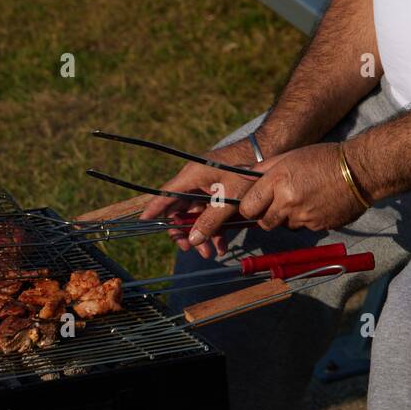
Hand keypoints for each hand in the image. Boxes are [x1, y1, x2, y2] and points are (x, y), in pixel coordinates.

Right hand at [138, 139, 259, 258]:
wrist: (267, 154)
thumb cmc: (247, 172)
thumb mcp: (230, 198)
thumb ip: (211, 220)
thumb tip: (193, 240)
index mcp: (191, 176)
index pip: (165, 195)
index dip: (153, 210)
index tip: (143, 223)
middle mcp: (195, 180)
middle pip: (179, 210)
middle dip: (185, 233)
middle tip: (191, 250)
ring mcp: (206, 186)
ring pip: (196, 215)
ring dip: (202, 235)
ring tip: (212, 254)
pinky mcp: (218, 191)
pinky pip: (209, 212)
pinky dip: (214, 228)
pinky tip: (222, 245)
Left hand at [237, 143, 367, 232]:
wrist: (359, 171)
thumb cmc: (324, 158)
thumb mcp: (290, 156)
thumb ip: (264, 169)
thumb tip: (241, 175)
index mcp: (278, 181)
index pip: (247, 207)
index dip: (250, 207)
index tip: (255, 203)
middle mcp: (288, 201)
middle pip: (264, 223)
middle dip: (267, 215)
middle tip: (278, 202)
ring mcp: (303, 217)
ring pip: (285, 225)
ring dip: (288, 217)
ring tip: (304, 198)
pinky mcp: (318, 227)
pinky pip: (304, 227)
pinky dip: (307, 219)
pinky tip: (317, 203)